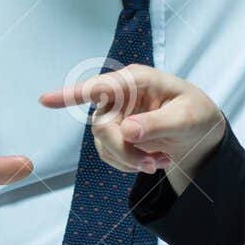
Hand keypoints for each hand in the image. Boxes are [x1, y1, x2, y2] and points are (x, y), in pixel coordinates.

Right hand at [40, 64, 225, 195]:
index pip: (99, 87)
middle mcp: (120, 94)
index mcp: (137, 80)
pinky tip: (152, 160)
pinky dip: (130, 164)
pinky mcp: (114, 133)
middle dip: (124, 151)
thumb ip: (158, 123)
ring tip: (161, 160)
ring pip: (104, 145)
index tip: (44, 100)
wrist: (200, 131)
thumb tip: (128, 130)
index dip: (70, 94)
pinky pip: (109, 155)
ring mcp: (115, 114)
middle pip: (102, 127)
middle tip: (153, 164)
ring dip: (131, 160)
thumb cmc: (196, 114)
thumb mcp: (187, 118)